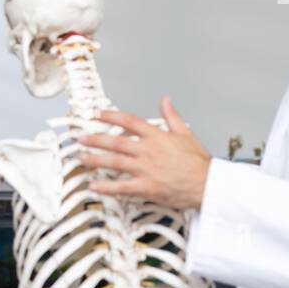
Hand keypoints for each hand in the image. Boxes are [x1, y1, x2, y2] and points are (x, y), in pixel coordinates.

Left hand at [77, 97, 211, 210]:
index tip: (97, 114)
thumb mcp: (186, 133)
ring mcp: (145, 169)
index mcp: (156, 136)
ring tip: (81, 158)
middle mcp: (148, 150)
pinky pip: (121, 186)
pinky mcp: (146, 186)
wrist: (208, 184)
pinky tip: (93, 186)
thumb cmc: (198, 162)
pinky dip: (106, 187)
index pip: (129, 121)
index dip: (111, 116)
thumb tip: (165, 100)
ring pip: (114, 162)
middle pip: (116, 141)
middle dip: (95, 139)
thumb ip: (172, 116)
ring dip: (95, 159)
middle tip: (81, 138)